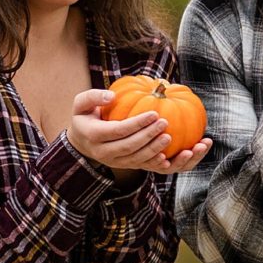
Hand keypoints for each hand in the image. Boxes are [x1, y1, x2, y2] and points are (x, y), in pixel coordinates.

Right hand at [68, 90, 214, 177]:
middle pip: (129, 148)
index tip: (155, 113)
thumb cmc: (86, 116)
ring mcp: (117, 162)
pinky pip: (147, 166)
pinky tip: (180, 154)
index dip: (137, 124)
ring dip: (157, 151)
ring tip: (173, 138)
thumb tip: (111, 95)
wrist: (84, 141)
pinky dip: (163, 163)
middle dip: (149, 137)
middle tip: (166, 124)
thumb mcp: (81, 103)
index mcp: (94, 136)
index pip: (118, 131)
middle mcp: (105, 153)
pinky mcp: (129, 166)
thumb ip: (93, 96)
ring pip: (139, 161)